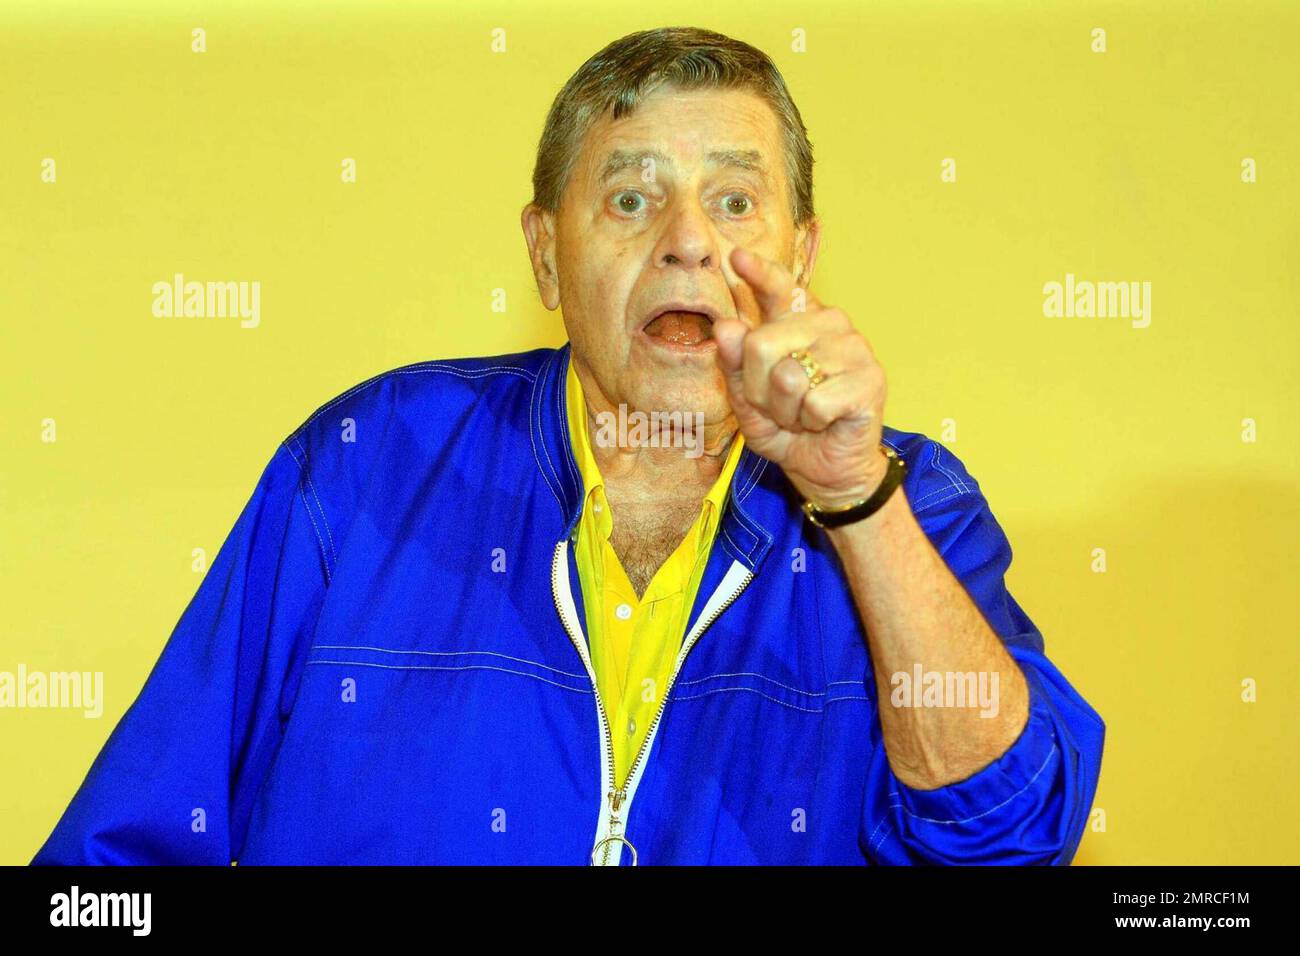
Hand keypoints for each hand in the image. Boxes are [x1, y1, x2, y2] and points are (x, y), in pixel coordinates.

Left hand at [713, 247, 889, 510]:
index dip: (758, 273)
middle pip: (759, 345)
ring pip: (787, 376)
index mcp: (797, 322)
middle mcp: (828, 324)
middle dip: (758, 390)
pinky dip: (810, 422)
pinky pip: (814, 401)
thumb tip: (727, 327)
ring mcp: (853, 348)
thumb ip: (734, 365)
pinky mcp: (870, 379)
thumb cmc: (789, 431)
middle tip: (781, 407)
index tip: (737, 258)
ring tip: (803, 416)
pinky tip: (825, 422)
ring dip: (785, 410)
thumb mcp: (748, 402)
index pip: (777, 288)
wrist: (826, 470)